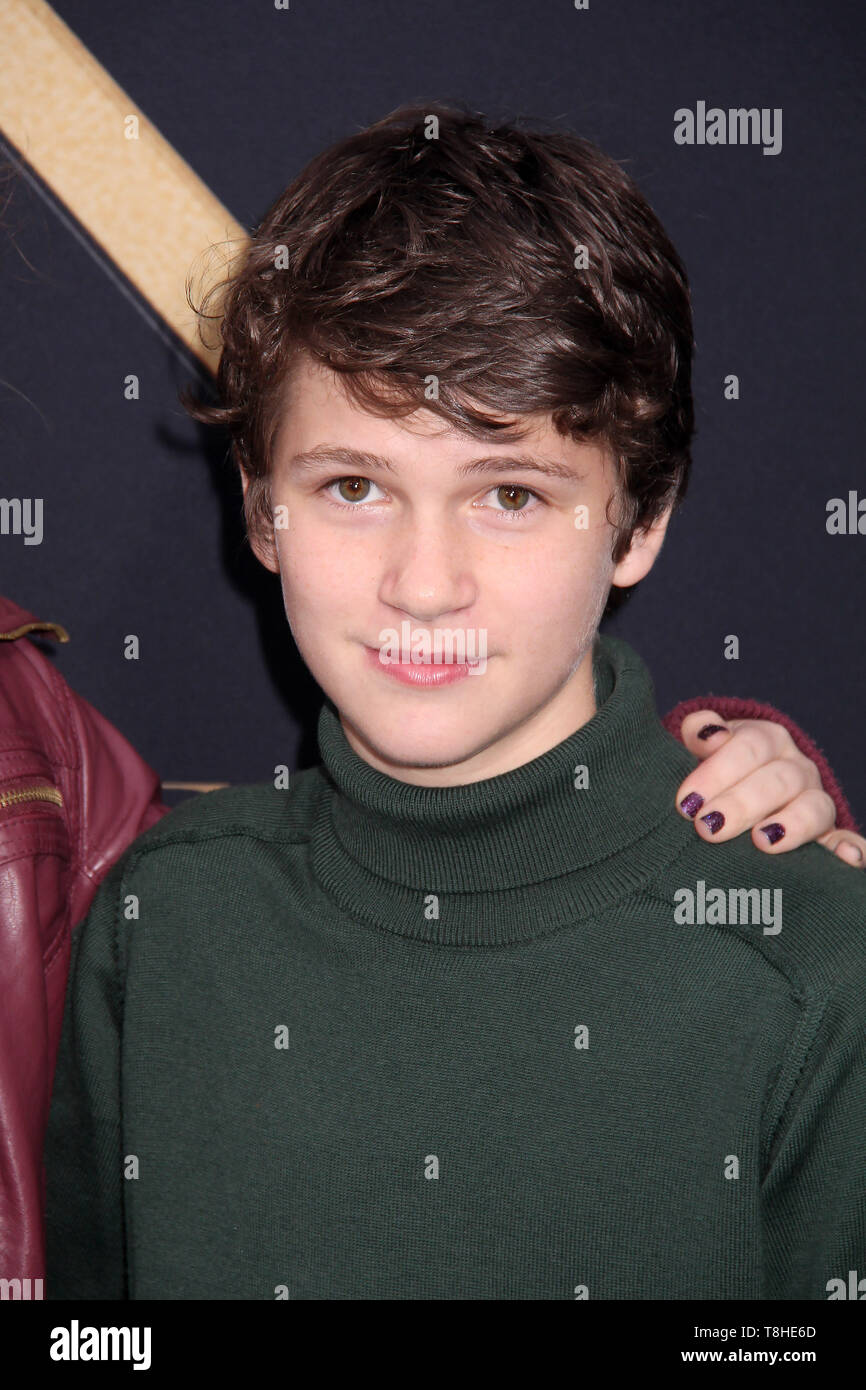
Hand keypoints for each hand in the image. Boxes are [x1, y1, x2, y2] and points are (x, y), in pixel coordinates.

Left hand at [675, 712, 865, 865]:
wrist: (733, 791)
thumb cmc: (710, 771)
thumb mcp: (699, 746)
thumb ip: (697, 733)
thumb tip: (708, 735)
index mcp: (766, 740)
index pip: (749, 747)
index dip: (718, 771)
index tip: (687, 802)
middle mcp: (795, 767)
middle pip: (777, 780)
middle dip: (741, 804)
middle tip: (707, 828)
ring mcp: (813, 800)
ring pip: (813, 808)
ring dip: (791, 825)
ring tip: (762, 841)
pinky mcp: (825, 834)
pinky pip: (842, 839)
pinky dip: (851, 847)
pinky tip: (848, 858)